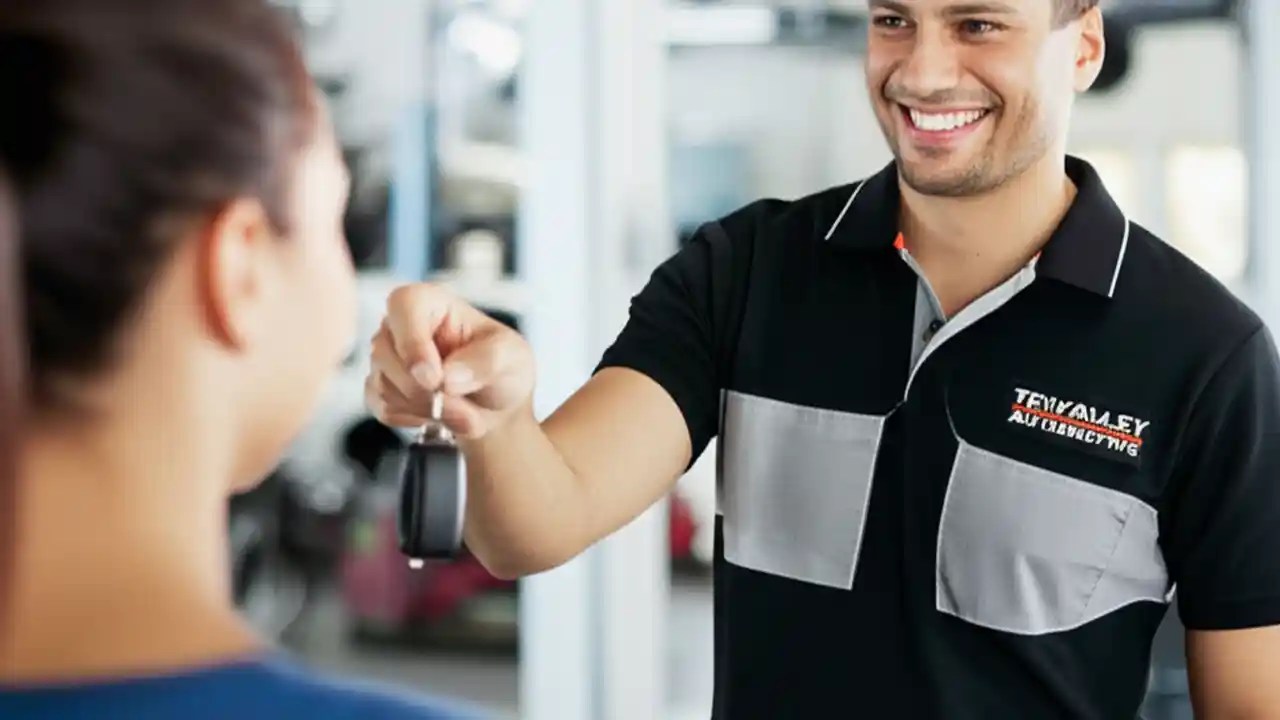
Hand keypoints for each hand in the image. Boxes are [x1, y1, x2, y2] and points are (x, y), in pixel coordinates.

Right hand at [366, 283, 534, 439]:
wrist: (494, 404)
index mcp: (430, 302)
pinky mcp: (379, 388)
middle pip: (388, 354)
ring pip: (384, 386)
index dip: (413, 343)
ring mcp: (386, 357)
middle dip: (427, 393)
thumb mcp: (512, 357)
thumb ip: (487, 360)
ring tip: (463, 414)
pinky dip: (415, 420)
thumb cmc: (501, 367)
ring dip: (427, 410)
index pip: (404, 305)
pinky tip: (439, 416)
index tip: (434, 379)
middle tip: (466, 412)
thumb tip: (449, 376)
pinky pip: (383, 408)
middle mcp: (400, 325)